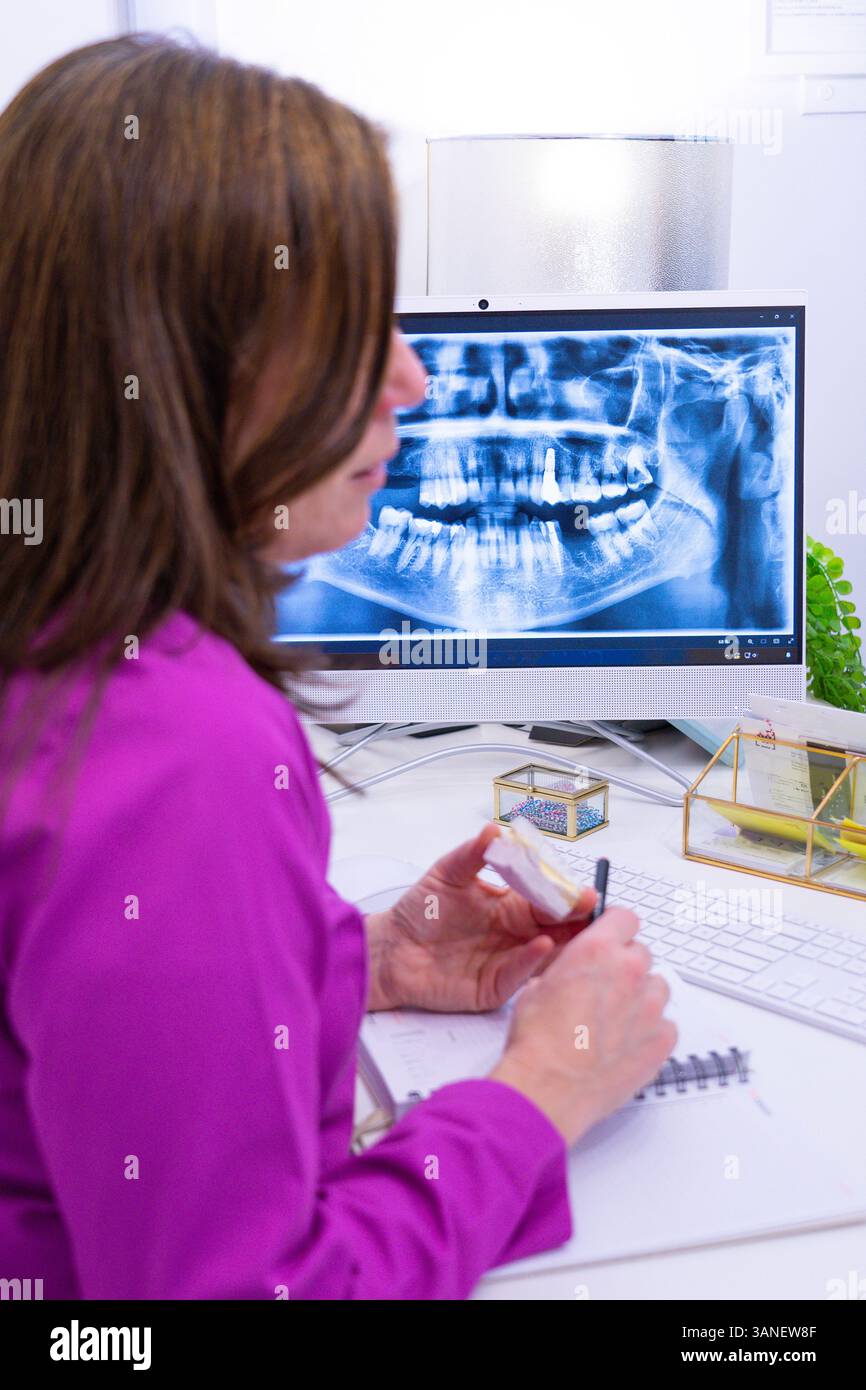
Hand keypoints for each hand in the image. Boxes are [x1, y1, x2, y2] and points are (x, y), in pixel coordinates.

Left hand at [364, 823, 595, 1012]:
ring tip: (581, 927)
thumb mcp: (447, 874)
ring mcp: (509, 960)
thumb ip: (473, 854)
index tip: (581, 886)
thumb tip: (494, 829)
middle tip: (591, 905)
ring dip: (565, 940)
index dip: (564, 892)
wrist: (392, 950)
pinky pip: (519, 973)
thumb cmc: (420, 912)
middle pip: (555, 924)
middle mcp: (515, 933)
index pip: (546, 897)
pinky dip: (532, 959)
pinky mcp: (496, 986)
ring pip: (547, 952)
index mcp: (510, 905)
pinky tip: (542, 943)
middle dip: (575, 916)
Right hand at [489, 908, 676, 1145]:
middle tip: (604, 990)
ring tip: (614, 1022)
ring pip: (657, 987)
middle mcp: (630, 972)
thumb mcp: (538, 986)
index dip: (616, 929)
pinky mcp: (663, 1039)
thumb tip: (575, 973)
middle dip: (625, 967)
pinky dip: (650, 1031)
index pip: (625, 917)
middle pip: (642, 953)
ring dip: (641, 997)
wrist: (550, 1088)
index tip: (613, 939)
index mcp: (598, 950)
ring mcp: (651, 1007)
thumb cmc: (538, 1042)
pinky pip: (666, 1024)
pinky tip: (625, 1045)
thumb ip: (569, 969)